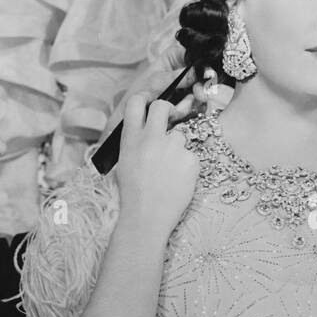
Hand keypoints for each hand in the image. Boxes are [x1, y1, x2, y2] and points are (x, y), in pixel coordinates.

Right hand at [116, 93, 198, 230]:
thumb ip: (135, 141)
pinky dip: (187, 166)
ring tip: (170, 171)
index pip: (136, 102)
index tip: (150, 104)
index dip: (145, 99)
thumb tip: (144, 128)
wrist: (147, 217)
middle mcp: (152, 138)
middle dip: (168, 111)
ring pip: (180, 136)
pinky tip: (179, 181)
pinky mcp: (191, 159)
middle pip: (163, 107)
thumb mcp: (125, 162)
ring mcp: (173, 147)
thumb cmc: (133, 193)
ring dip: (177, 148)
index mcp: (131, 138)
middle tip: (169, 122)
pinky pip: (191, 156)